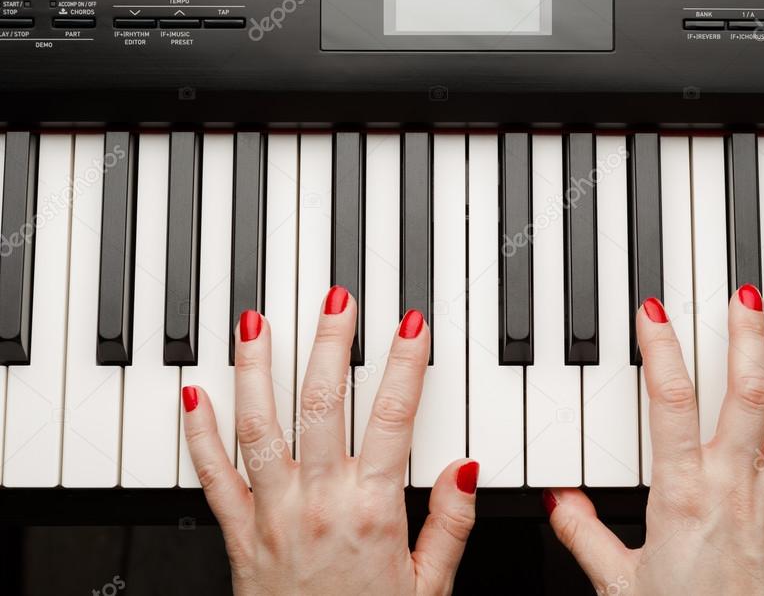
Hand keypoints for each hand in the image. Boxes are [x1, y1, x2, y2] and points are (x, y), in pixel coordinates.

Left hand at [182, 287, 477, 595]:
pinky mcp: (239, 534)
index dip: (404, 365)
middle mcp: (317, 503)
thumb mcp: (429, 586)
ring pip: (260, 427)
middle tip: (335, 298)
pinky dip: (199, 433)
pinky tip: (194, 393)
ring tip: (256, 322)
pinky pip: (212, 476)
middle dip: (329, 343)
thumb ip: (449, 523)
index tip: (410, 325)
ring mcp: (272, 515)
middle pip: (322, 405)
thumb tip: (467, 468)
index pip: (392, 419)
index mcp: (371, 512)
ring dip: (256, 369)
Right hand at [544, 288, 763, 594]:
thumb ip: (584, 533)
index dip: (661, 350)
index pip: (670, 402)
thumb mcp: (617, 582)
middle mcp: (735, 487)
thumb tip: (558, 499)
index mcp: (683, 495)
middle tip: (747, 294)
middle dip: (747, 337)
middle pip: (746, 395)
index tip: (655, 312)